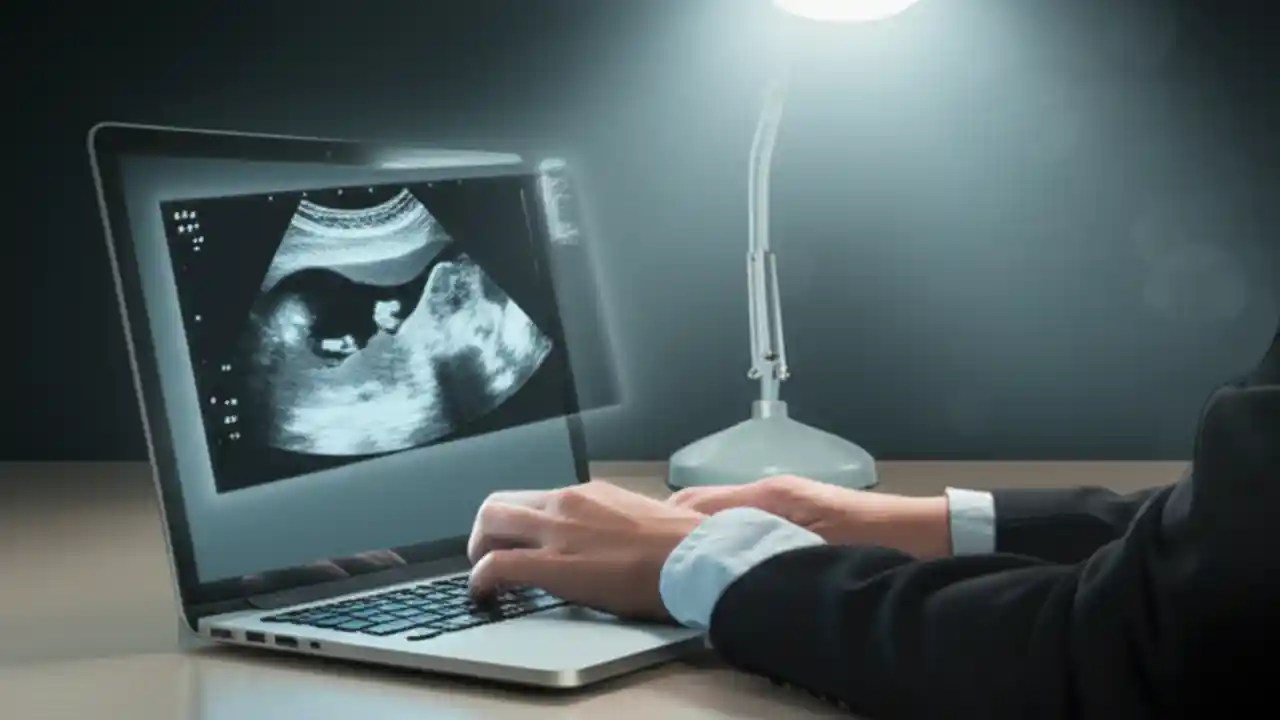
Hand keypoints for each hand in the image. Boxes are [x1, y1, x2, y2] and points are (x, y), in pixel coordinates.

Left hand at [467, 481, 705, 620]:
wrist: (694, 557)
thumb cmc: (683, 544)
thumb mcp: (642, 519)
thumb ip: (616, 524)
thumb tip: (617, 541)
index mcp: (589, 494)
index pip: (537, 500)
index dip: (521, 526)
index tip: (522, 546)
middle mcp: (567, 503)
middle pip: (500, 504)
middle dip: (486, 532)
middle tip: (491, 559)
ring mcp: (557, 531)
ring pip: (489, 522)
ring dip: (478, 551)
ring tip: (486, 580)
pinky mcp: (553, 564)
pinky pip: (497, 565)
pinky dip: (480, 580)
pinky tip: (484, 596)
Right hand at [668, 475, 951, 559]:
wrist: (923, 535)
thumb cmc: (871, 541)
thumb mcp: (806, 551)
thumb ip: (753, 549)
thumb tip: (707, 554)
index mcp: (768, 495)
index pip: (696, 503)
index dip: (666, 526)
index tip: (646, 551)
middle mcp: (770, 490)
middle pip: (703, 505)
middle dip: (675, 528)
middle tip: (653, 559)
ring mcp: (783, 499)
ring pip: (722, 513)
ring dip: (700, 533)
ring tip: (683, 563)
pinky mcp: (796, 512)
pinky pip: (744, 520)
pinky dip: (724, 535)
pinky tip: (724, 560)